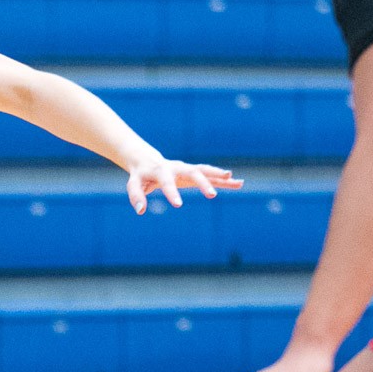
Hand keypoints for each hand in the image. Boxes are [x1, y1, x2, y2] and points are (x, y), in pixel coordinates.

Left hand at [124, 157, 241, 213]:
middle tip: (212, 195)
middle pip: (192, 172)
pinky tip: (238, 183)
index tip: (178, 205)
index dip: (171, 192)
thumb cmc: (140, 175)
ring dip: (221, 177)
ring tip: (238, 182)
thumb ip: (136, 196)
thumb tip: (141, 211)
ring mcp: (187, 169)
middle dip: (203, 183)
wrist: (148, 160)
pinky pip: (210, 176)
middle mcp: (177, 168)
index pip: (166, 182)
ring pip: (206, 171)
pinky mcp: (194, 173)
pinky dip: (223, 180)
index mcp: (161, 171)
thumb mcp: (134, 184)